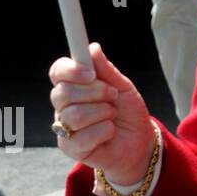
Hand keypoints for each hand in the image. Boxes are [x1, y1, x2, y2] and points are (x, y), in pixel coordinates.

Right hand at [49, 42, 153, 185]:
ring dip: (103, 113)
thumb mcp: (123, 87)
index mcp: (74, 85)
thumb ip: (106, 70)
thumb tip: (92, 47)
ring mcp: (64, 127)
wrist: (139, 141)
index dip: (71, 70)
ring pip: (75, 115)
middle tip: (112, 96)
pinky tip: (109, 132)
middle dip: (95, 93)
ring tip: (112, 114)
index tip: (91, 73)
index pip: (58, 71)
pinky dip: (105, 131)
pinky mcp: (69, 147)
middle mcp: (64, 105)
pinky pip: (83, 137)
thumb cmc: (127, 111)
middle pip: (63, 93)